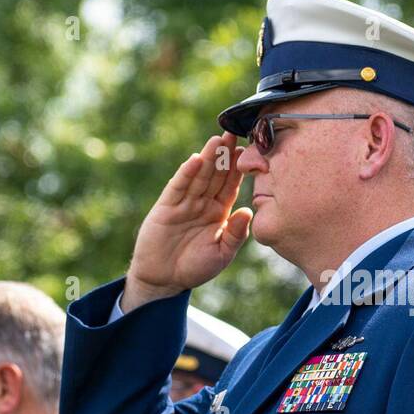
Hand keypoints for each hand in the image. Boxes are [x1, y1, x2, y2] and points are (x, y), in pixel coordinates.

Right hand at [121, 132, 253, 310]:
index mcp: (218, 212)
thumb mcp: (221, 254)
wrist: (164, 281)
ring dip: (207, 158)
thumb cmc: (194, 268)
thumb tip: (248, 211)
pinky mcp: (166, 207)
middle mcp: (202, 203)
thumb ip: (235, 234)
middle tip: (235, 133)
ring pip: (198, 176)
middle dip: (224, 155)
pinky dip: (186, 174)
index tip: (250, 151)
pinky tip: (195, 161)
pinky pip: (178, 188)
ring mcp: (184, 203)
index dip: (238, 169)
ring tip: (217, 139)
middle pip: (215, 175)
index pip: (230, 186)